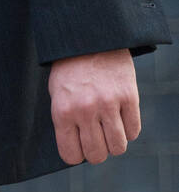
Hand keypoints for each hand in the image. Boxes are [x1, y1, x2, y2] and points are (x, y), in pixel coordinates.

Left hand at [48, 49, 140, 164]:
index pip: (71, 154)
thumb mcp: (58, 93)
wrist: (90, 37)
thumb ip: (66, 121)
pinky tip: (122, 119)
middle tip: (98, 140)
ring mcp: (108, 103)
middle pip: (96, 155)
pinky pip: (134, 130)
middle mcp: (85, 110)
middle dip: (98, 152)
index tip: (80, 147)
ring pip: (118, 147)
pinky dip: (129, 130)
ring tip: (110, 130)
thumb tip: (78, 149)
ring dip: (115, 144)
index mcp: (62, 111)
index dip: (77, 154)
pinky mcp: (129, 96)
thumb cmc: (70, 68)